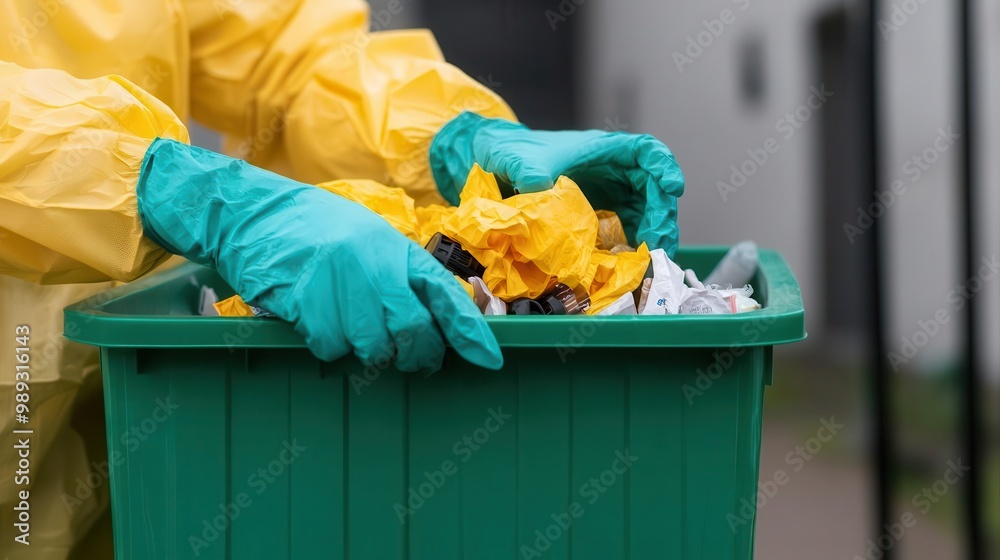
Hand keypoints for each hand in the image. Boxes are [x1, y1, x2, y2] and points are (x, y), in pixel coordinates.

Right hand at [136, 139, 501, 371]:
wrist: (257, 214)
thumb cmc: (319, 231)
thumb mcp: (372, 242)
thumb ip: (404, 275)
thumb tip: (440, 321)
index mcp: (397, 249)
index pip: (446, 295)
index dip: (470, 332)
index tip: (490, 360)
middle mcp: (375, 265)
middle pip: (413, 331)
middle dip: (417, 354)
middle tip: (413, 361)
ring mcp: (341, 283)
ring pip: (371, 346)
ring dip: (364, 349)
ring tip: (349, 326)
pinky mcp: (308, 302)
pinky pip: (331, 347)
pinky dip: (328, 345)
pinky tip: (317, 319)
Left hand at [430, 112, 684, 254]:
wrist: (491, 169)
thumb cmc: (509, 153)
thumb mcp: (517, 159)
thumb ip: (530, 172)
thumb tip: (540, 192)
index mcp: (602, 150)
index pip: (645, 152)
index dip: (664, 167)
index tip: (673, 188)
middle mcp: (613, 174)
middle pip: (654, 191)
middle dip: (662, 216)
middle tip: (656, 244)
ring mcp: (609, 199)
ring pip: (645, 217)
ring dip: (652, 239)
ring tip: (648, 263)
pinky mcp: (599, 221)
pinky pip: (625, 236)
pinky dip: (631, 251)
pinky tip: (629, 269)